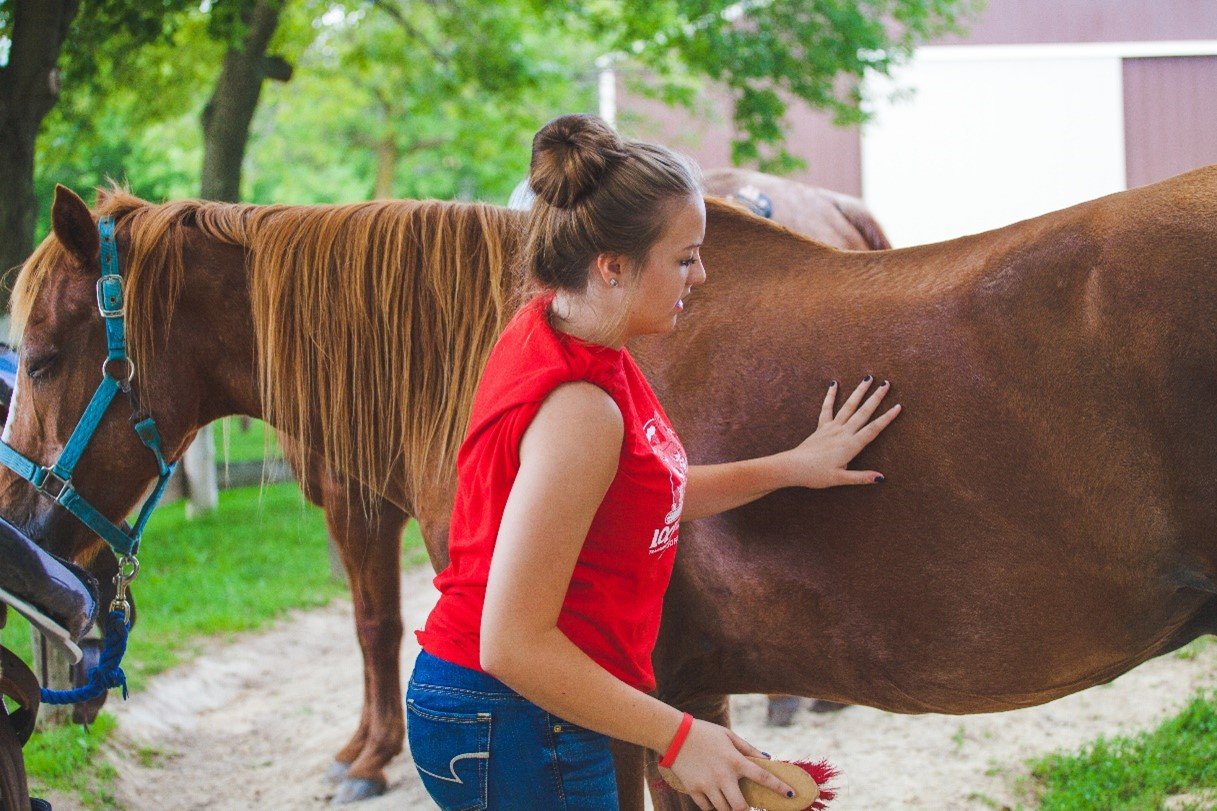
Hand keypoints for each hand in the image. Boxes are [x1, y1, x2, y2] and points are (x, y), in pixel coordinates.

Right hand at [667, 719, 795, 810]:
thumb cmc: (705, 733)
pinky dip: (712, 806)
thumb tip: (767, 760)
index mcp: (735, 760)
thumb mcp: (728, 736)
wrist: (675, 735)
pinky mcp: (694, 789)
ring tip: (728, 799)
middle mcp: (723, 776)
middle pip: (741, 807)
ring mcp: (707, 785)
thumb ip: (748, 749)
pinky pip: (707, 807)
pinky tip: (713, 797)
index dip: (779, 787)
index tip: (791, 794)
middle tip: (746, 806)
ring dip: (729, 808)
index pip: (763, 777)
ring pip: (724, 810)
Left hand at [777, 376, 900, 487]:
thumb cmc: (816, 475)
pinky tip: (834, 384)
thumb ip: (861, 477)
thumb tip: (881, 478)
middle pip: (863, 412)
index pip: (873, 429)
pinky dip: (830, 395)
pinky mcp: (821, 426)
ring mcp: (831, 427)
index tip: (898, 406)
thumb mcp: (840, 479)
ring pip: (848, 406)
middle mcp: (843, 432)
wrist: (793, 467)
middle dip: (876, 398)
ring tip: (868, 378)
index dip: (887, 418)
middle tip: (887, 384)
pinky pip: (827, 408)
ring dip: (859, 391)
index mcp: (851, 445)